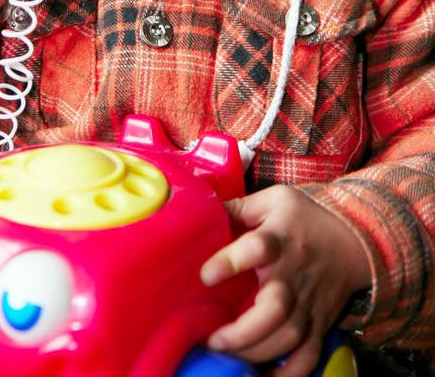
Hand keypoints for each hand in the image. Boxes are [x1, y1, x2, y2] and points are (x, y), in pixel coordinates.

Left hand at [200, 186, 370, 376]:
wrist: (356, 240)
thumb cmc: (307, 219)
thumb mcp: (276, 200)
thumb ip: (239, 207)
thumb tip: (203, 211)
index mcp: (279, 239)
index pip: (257, 249)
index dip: (230, 262)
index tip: (206, 275)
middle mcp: (294, 275)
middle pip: (274, 309)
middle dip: (242, 330)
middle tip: (212, 338)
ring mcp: (309, 303)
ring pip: (288, 338)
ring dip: (256, 352)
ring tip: (226, 354)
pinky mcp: (320, 324)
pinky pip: (308, 357)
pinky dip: (288, 374)